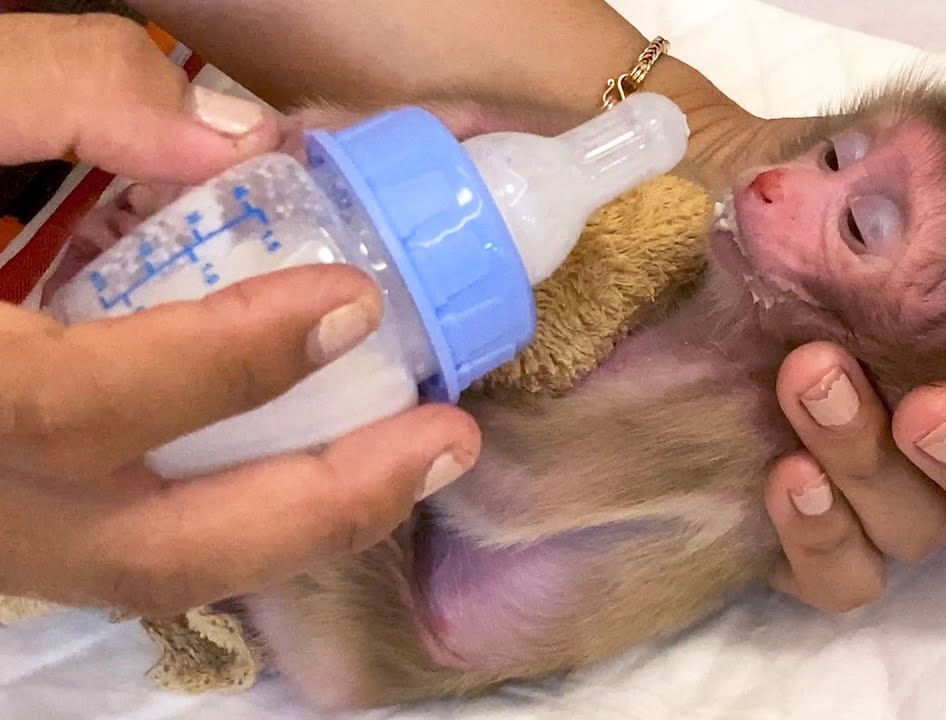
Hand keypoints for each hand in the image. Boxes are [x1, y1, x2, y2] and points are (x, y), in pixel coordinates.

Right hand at [0, 12, 483, 615]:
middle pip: (154, 551)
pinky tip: (306, 458)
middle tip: (449, 443)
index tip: (349, 297)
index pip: (90, 402)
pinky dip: (233, 517)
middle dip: (324, 503)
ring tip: (411, 463)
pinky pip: (126, 551)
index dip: (233, 357)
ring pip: (150, 576)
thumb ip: (57, 88)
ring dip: (297, 527)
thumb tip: (235, 137)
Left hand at [761, 115, 945, 610]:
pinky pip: (841, 579)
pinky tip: (785, 472)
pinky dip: (821, 538)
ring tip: (810, 375)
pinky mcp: (810, 529)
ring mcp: (893, 498)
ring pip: (926, 537)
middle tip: (934, 408)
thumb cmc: (864, 199)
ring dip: (873, 467)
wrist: (722, 211)